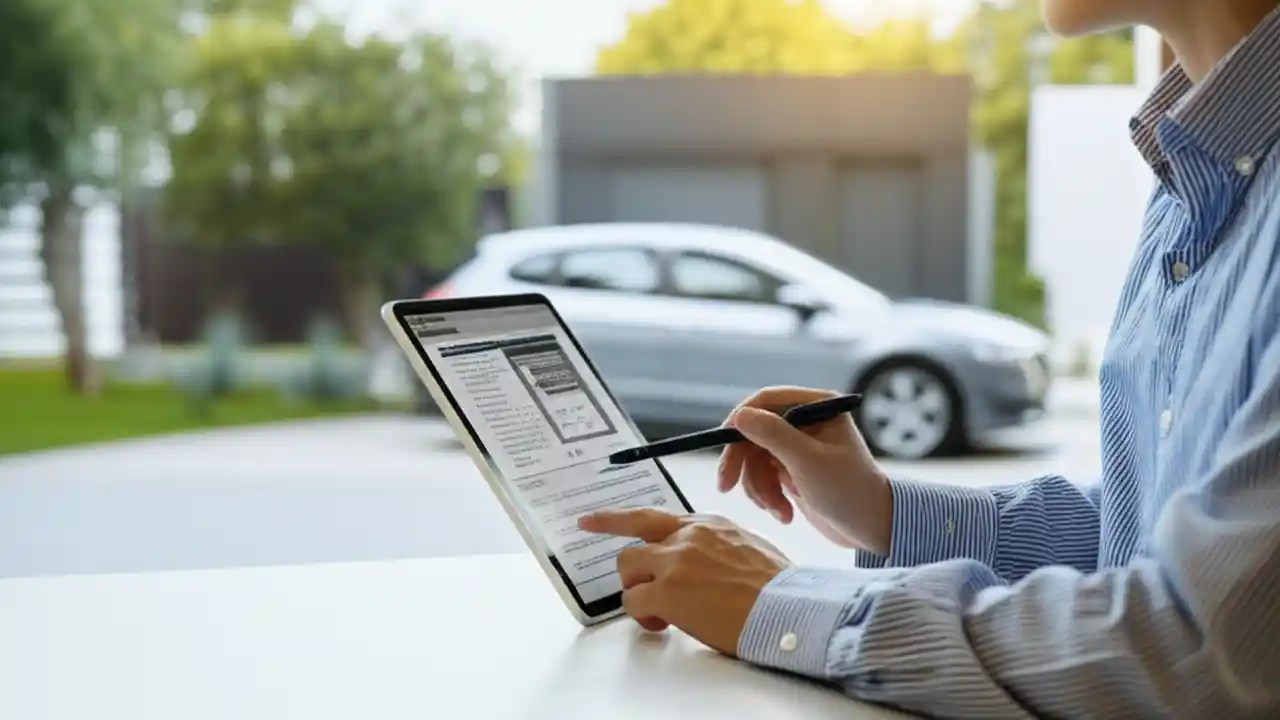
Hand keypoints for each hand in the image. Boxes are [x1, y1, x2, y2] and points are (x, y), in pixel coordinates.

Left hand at [578, 508, 788, 655]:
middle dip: (615, 543)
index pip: (656, 517)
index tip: (597, 519)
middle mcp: (687, 537)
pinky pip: (633, 602)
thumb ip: (718, 546)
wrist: (788, 608)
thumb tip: (707, 562)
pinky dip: (643, 617)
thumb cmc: (779, 588)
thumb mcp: (749, 548)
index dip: (622, 519)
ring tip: (659, 611)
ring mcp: (675, 562)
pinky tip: (664, 624)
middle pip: (632, 535)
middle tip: (589, 529)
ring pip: (628, 568)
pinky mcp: (667, 592)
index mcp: (707, 525)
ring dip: (637, 591)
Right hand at [719, 386, 892, 555]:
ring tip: (778, 510)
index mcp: (818, 406)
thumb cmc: (849, 492)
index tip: (723, 444)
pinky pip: (764, 476)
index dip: (741, 421)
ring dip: (759, 487)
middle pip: (755, 431)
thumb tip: (739, 416)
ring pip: (755, 458)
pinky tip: (785, 514)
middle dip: (743, 463)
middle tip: (726, 486)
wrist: (873, 529)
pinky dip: (768, 496)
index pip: (766, 401)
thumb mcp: (808, 462)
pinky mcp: (794, 470)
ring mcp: (799, 446)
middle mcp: (807, 421)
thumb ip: (773, 436)